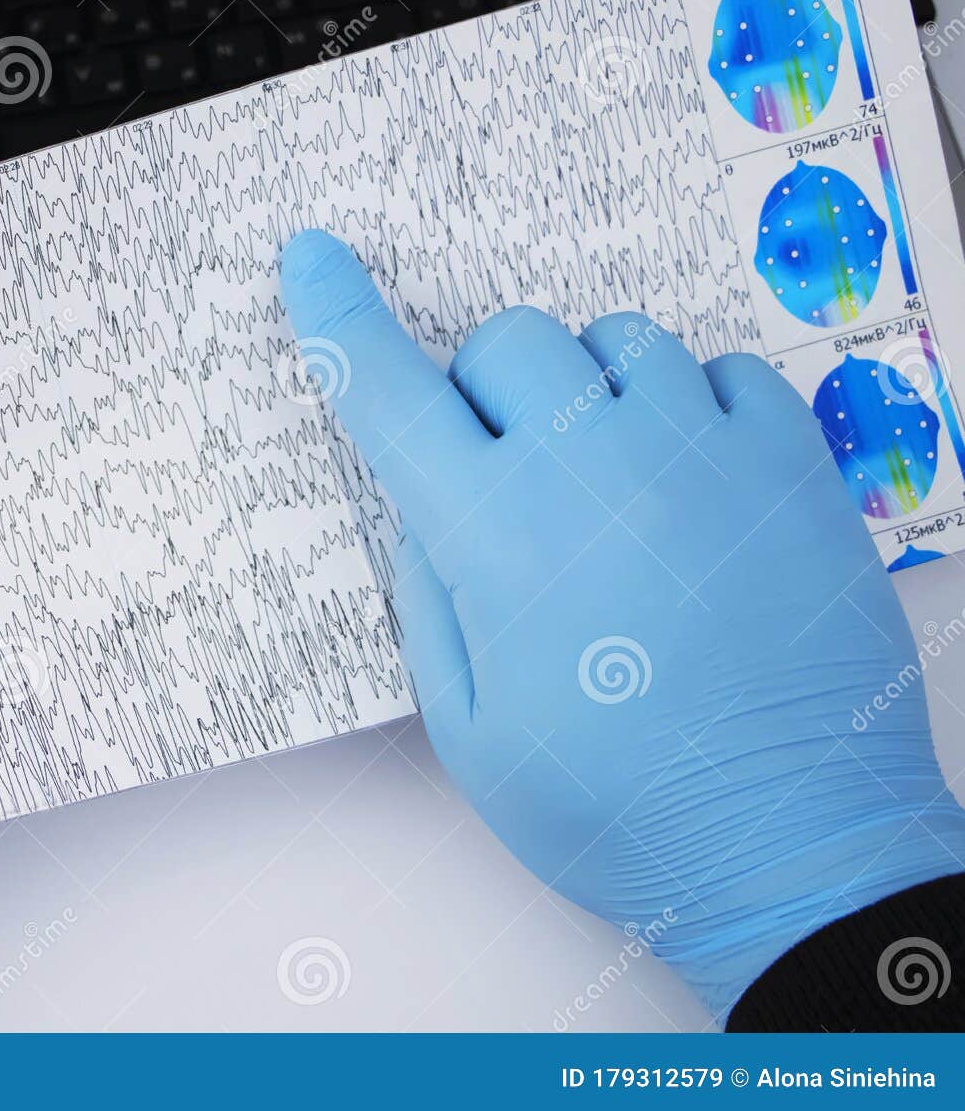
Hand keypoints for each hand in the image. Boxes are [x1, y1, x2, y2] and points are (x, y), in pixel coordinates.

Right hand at [280, 229, 964, 1015]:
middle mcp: (594, 465)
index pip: (391, 392)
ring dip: (588, 389)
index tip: (312, 260)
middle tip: (505, 467)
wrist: (797, 850)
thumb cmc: (615, 810)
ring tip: (608, 475)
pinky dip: (690, 402)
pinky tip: (689, 475)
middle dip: (485, 388)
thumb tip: (425, 509)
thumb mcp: (469, 735)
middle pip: (508, 339)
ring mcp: (703, 452)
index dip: (339, 318)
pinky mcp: (792, 464)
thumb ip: (428, 602)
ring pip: (617, 339)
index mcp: (497, 535)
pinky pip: (724, 368)